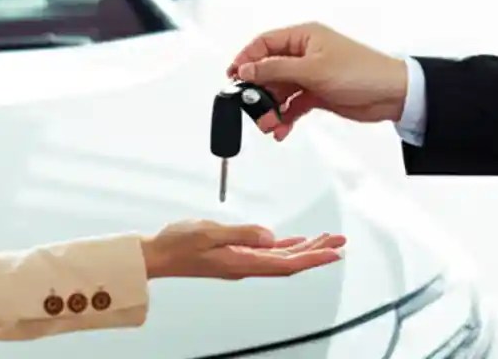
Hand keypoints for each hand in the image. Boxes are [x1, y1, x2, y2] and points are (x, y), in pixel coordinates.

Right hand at [141, 219, 344, 279]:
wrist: (158, 255)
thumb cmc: (178, 244)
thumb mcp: (209, 233)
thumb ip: (242, 233)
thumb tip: (270, 236)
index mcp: (242, 262)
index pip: (287, 262)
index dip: (314, 257)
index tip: (334, 251)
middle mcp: (246, 265)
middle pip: (290, 262)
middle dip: (317, 251)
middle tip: (339, 241)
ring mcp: (241, 261)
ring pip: (281, 258)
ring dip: (304, 249)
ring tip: (324, 240)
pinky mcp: (235, 256)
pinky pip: (267, 254)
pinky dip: (284, 247)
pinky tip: (292, 242)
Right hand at [225, 22, 407, 140]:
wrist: (392, 94)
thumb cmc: (362, 72)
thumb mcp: (312, 70)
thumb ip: (276, 70)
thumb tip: (247, 69)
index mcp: (304, 37)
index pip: (264, 44)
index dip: (246, 59)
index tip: (234, 77)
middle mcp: (305, 54)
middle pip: (269, 70)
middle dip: (258, 91)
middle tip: (251, 107)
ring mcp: (311, 74)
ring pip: (280, 91)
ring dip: (271, 108)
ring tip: (269, 124)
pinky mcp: (317, 93)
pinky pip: (293, 105)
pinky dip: (286, 117)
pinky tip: (282, 128)